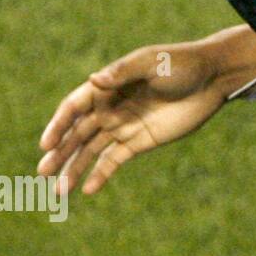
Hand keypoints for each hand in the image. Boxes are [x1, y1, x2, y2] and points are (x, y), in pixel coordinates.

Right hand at [37, 43, 229, 194]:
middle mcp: (109, 108)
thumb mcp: (152, 63)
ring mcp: (123, 126)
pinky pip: (114, 161)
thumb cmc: (181, 64)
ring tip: (59, 191)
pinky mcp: (139, 141)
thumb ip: (123, 73)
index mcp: (106, 86)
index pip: (73, 108)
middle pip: (77, 133)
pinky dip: (100, 175)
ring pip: (90, 151)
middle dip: (59, 153)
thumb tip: (94, 79)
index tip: (47, 145)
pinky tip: (87, 190)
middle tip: (42, 172)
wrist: (212, 78)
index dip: (58, 125)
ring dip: (74, 169)